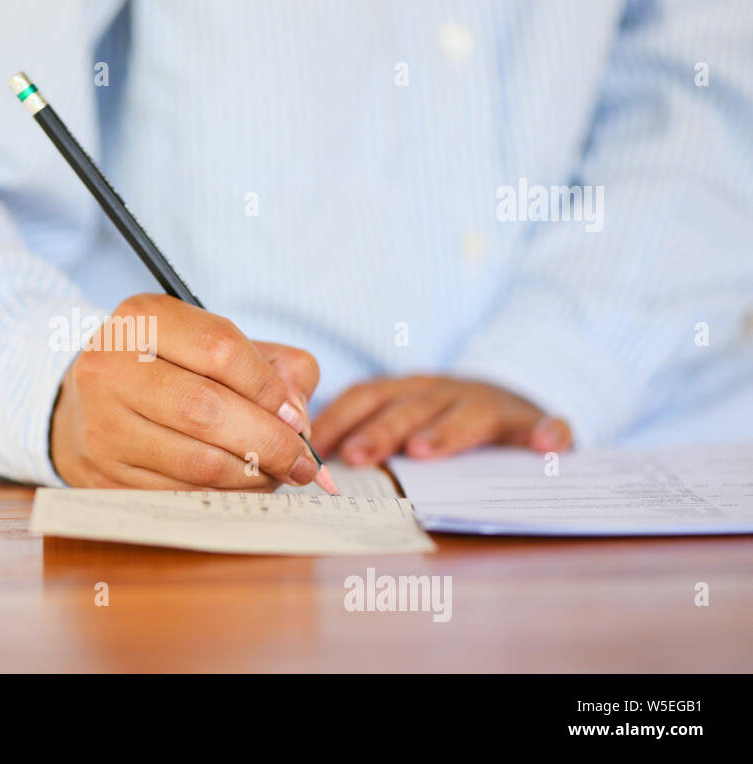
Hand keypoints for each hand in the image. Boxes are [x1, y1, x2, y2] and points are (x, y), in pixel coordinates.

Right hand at [49, 293, 326, 489]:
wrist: (87, 404)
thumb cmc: (168, 370)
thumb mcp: (214, 344)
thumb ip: (275, 365)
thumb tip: (298, 416)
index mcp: (142, 319)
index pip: (220, 349)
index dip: (271, 389)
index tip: (298, 417)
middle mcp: (110, 367)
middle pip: (206, 410)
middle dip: (270, 442)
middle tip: (303, 462)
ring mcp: (102, 425)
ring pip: (197, 462)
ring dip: (253, 477)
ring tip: (278, 474)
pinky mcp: (104, 475)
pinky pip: (181, 495)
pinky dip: (224, 496)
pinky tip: (242, 487)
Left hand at [309, 375, 572, 464]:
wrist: (510, 401)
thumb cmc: (438, 417)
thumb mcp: (400, 416)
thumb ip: (360, 432)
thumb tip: (303, 460)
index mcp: (405, 390)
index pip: (365, 397)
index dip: (340, 418)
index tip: (313, 445)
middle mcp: (443, 391)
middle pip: (410, 409)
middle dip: (382, 430)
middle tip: (358, 456)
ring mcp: (489, 404)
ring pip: (468, 416)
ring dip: (446, 432)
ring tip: (424, 452)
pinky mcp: (531, 421)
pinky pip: (543, 424)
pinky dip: (547, 432)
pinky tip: (546, 445)